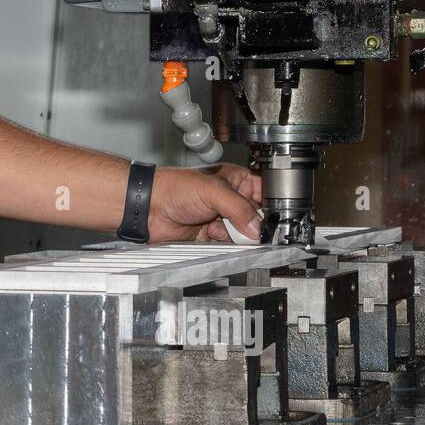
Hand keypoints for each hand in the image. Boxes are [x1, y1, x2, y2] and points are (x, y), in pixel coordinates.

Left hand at [147, 164, 262, 242]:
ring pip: (243, 234)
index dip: (272, 205)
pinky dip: (222, 242)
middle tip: (241, 225)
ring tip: (217, 226)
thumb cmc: (174, 188)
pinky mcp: (211, 234)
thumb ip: (239, 208)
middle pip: (256, 218)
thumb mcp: (214, 191)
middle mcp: (230, 199)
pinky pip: (228, 244)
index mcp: (236, 180)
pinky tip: (210, 233)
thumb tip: (257, 227)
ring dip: (233, 234)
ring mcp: (221, 217)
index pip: (265, 193)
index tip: (274, 218)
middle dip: (250, 224)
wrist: (149, 207)